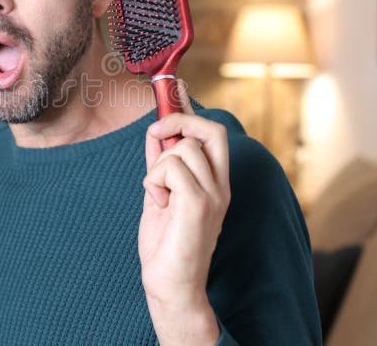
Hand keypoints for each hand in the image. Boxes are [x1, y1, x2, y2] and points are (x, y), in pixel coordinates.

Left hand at [138, 81, 229, 344]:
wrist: (171, 285)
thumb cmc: (166, 244)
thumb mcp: (161, 193)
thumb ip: (161, 163)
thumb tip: (157, 131)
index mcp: (216, 183)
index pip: (212, 134)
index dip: (191, 109)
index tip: (175, 90)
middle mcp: (221, 186)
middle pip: (211, 130)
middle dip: (179, 121)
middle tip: (158, 134)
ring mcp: (214, 195)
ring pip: (182, 149)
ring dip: (158, 167)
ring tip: (159, 195)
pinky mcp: (199, 204)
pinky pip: (170, 168)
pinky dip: (155, 181)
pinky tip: (159, 204)